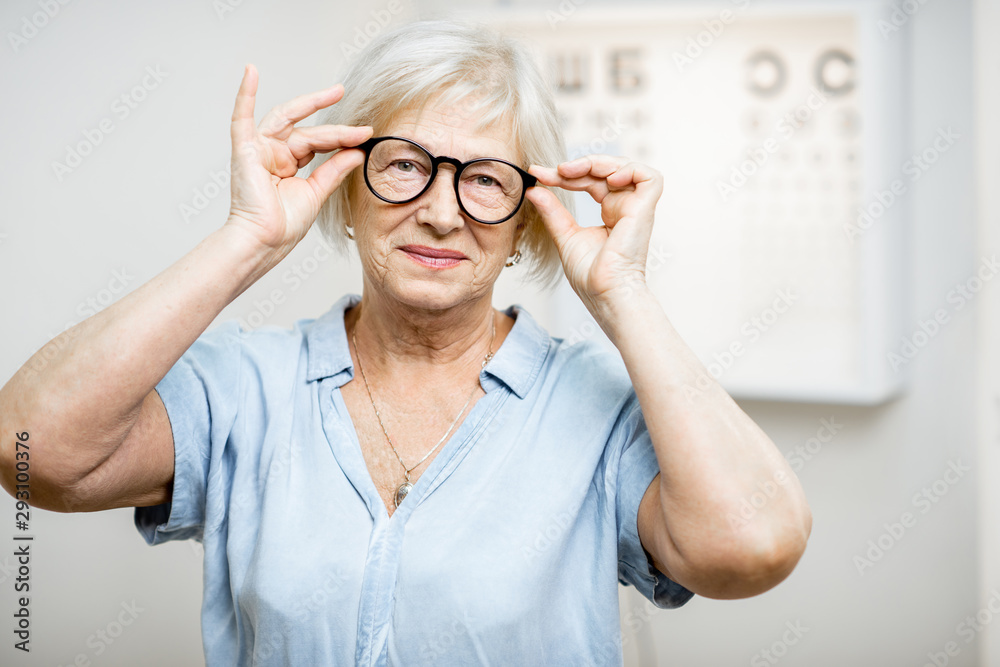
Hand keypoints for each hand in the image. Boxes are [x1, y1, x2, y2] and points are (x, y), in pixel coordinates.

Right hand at [225, 64, 372, 252]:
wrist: (265, 242)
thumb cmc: (283, 225)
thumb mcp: (317, 193)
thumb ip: (334, 170)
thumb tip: (356, 152)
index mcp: (288, 165)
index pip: (319, 143)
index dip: (342, 138)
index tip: (366, 134)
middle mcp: (273, 154)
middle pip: (307, 130)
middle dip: (334, 122)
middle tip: (354, 108)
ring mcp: (258, 150)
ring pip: (288, 120)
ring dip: (310, 104)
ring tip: (335, 92)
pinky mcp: (244, 150)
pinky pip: (241, 118)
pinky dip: (244, 94)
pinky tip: (251, 72)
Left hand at [526, 155, 662, 314]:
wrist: (604, 292)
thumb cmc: (590, 275)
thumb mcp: (565, 235)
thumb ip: (552, 211)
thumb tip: (534, 190)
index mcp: (610, 213)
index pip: (589, 182)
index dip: (565, 175)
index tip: (538, 174)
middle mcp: (624, 207)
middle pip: (604, 171)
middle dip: (577, 166)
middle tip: (552, 171)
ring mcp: (635, 207)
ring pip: (625, 167)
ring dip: (597, 162)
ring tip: (571, 171)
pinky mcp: (645, 209)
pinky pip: (649, 177)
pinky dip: (629, 170)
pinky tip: (607, 179)